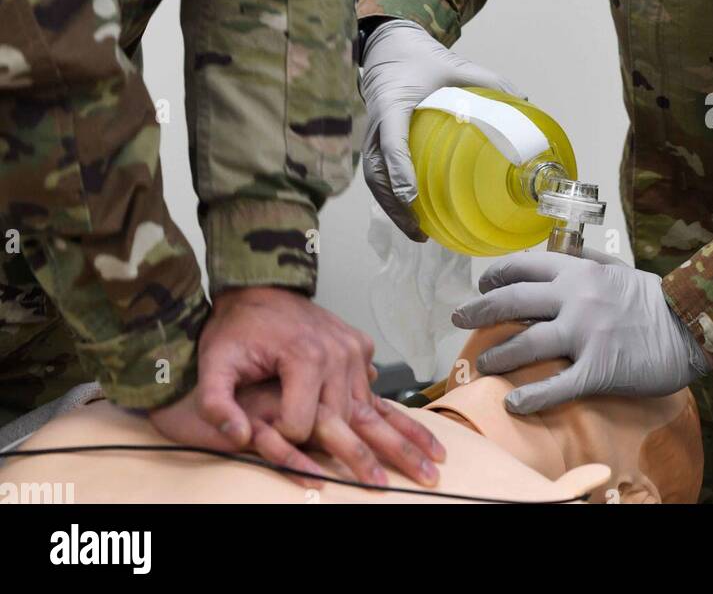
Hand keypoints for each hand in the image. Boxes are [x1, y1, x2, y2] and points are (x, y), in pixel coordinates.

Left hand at [151, 287, 444, 487]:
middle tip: (388, 488)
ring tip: (432, 464)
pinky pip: (374, 388)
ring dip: (402, 439)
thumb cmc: (237, 329)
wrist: (260, 288)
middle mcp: (336, 354)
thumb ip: (217, 402)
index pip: (302, 424)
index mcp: (303, 358)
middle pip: (350, 421)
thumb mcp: (215, 362)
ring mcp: (352, 350)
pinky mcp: (359, 347)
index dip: (282, 437)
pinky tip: (422, 435)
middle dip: (369, 459)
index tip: (269, 432)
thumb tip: (239, 437)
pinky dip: (396, 413)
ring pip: (372, 407)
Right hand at [360, 17, 518, 237]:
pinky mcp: (374, 141)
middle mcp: (376, 124)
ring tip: (417, 232)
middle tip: (419, 228)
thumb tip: (523, 101)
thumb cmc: (420, 58)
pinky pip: (377, 175)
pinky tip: (412, 213)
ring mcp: (372, 134)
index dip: (400, 171)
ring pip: (374, 179)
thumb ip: (487, 80)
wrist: (388, 48)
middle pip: (377, 173)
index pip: (392, 142)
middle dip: (395, 204)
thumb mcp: (453, 64)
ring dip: (392, 208)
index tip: (412, 196)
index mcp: (393, 104)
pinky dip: (391, 197)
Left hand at [451, 251, 710, 413]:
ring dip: (498, 355)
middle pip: (513, 301)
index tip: (481, 286)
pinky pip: (557, 385)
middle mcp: (574, 297)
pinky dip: (532, 396)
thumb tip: (562, 248)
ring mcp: (585, 333)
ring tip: (482, 364)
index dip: (496, 276)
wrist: (691, 325)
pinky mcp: (598, 367)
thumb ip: (587, 257)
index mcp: (577, 271)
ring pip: (527, 342)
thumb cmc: (655, 298)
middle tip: (459, 319)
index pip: (523, 267)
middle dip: (480, 310)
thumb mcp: (618, 266)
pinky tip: (512, 403)